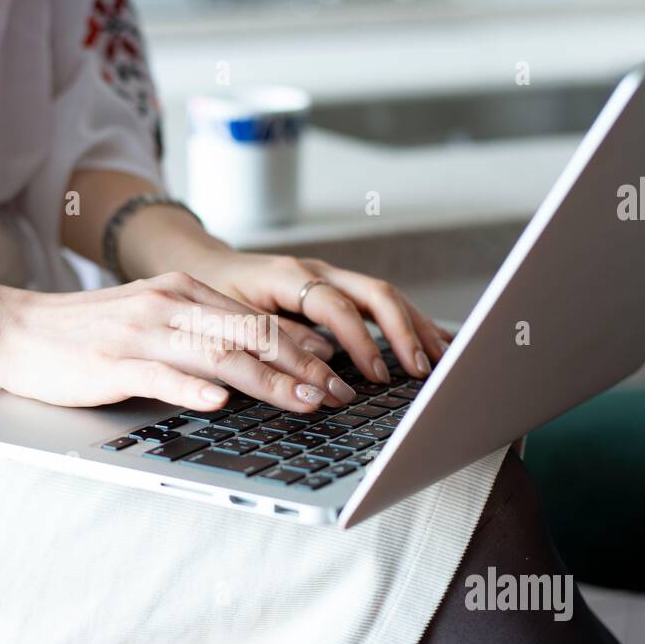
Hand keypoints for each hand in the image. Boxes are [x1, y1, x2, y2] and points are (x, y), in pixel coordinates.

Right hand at [0, 274, 358, 412]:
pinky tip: (220, 402)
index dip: (305, 350)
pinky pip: (160, 374)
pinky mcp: (112, 362)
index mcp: (183, 292)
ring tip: (304, 402)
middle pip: (250, 336)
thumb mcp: (153, 319)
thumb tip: (263, 358)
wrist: (16, 328)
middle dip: (303, 368)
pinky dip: (192, 389)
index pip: (258, 321)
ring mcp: (141, 333)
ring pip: (218, 355)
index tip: (340, 376)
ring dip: (268, 381)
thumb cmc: (88, 333)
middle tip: (340, 395)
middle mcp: (169, 305)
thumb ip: (203, 332)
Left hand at [184, 250, 450, 383]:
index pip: (337, 306)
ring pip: (385, 297)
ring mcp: (331, 278)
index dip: (360, 341)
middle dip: (404, 332)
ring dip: (416, 326)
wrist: (203, 268)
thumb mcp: (233, 318)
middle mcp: (317, 272)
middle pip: (376, 294)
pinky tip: (430, 341)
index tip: (377, 375)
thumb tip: (325, 357)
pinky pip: (379, 303)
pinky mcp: (337, 289)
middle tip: (423, 369)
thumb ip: (276, 336)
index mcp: (290, 276)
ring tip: (442, 359)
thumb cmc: (213, 295)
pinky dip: (408, 323)